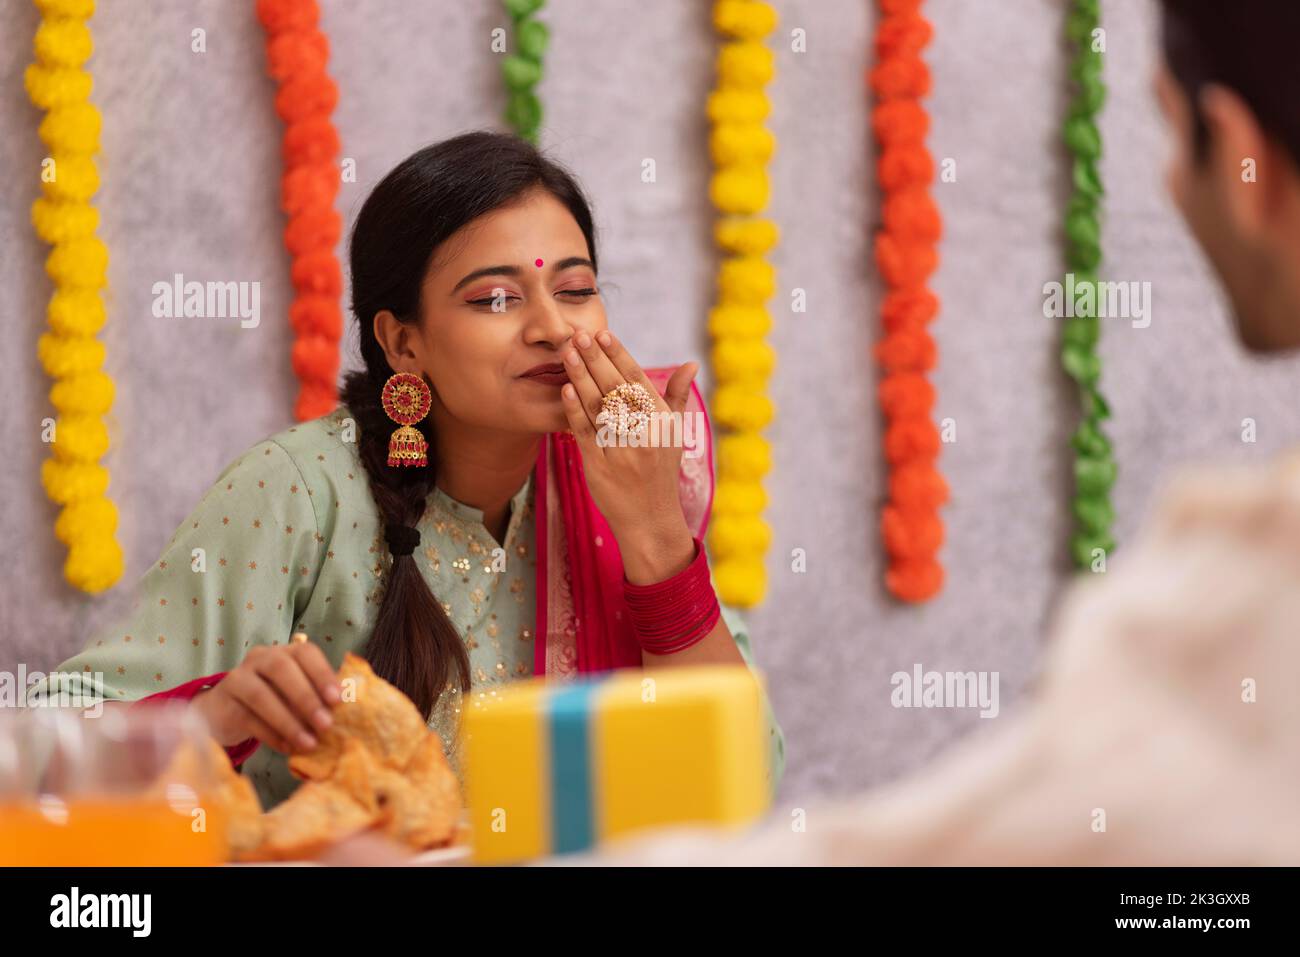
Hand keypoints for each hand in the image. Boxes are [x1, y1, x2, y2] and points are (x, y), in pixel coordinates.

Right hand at [192, 635, 340, 752]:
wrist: (225, 712)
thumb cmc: (273, 700)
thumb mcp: (295, 694)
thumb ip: (317, 696)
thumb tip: (348, 712)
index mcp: (284, 652)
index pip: (305, 652)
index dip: (322, 673)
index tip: (338, 699)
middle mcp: (260, 658)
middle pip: (281, 668)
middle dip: (306, 697)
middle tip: (326, 724)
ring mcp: (238, 678)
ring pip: (261, 695)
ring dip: (288, 721)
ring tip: (309, 743)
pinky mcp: (224, 703)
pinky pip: (248, 718)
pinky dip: (271, 735)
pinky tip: (288, 749)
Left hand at [558, 329, 697, 583]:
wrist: (650, 519)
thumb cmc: (660, 472)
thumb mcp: (673, 434)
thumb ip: (676, 396)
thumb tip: (691, 363)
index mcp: (660, 421)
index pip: (638, 380)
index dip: (619, 355)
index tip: (604, 333)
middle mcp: (643, 433)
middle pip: (615, 388)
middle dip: (595, 358)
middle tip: (578, 334)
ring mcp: (621, 450)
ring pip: (598, 406)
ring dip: (580, 376)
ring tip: (566, 352)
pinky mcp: (600, 466)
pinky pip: (585, 432)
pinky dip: (574, 409)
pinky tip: (565, 388)